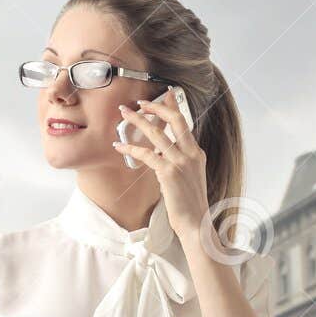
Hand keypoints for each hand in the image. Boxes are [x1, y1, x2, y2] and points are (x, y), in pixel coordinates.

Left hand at [111, 88, 207, 240]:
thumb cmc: (189, 205)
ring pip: (157, 133)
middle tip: (139, 101)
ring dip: (138, 120)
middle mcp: (191, 154)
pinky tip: (119, 145)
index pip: (184, 123)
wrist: (195, 223)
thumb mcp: (189, 177)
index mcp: (196, 153)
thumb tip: (163, 151)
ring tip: (123, 113)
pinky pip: (146, 153)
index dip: (173, 106)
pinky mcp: (168, 173)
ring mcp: (180, 162)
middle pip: (174, 120)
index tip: (165, 93)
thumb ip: (179, 161)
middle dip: (155, 106)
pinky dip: (131, 147)